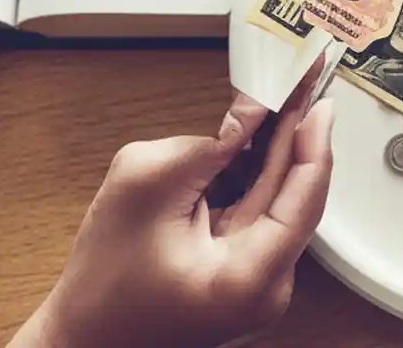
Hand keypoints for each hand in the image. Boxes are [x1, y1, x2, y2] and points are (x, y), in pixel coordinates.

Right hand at [8, 71, 334, 347]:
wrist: (85, 334)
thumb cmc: (104, 276)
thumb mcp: (144, 186)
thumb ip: (204, 147)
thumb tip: (250, 116)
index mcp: (251, 274)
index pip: (303, 195)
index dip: (313, 136)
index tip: (317, 92)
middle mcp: (269, 286)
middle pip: (296, 194)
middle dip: (298, 132)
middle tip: (307, 79)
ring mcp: (260, 282)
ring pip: (280, 201)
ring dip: (280, 148)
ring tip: (286, 95)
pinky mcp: (245, 272)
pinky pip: (261, 213)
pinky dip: (259, 174)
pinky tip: (259, 134)